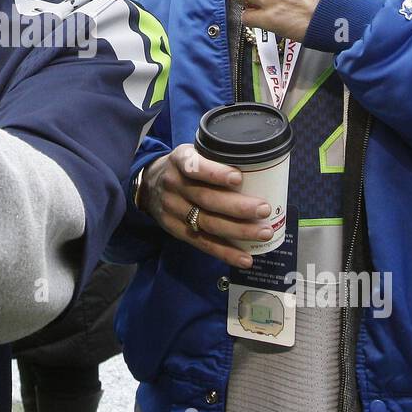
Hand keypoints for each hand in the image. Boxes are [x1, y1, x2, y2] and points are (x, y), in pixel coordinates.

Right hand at [140, 145, 271, 268]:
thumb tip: (257, 163)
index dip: (215, 173)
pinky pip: (203, 243)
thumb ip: (213, 157)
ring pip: (207, 223)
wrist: (148, 185)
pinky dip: (225, 253)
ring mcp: (174, 210)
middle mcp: (174, 185)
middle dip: (237, 206)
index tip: (238, 178)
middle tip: (264, 209)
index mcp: (179, 161)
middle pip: (206, 199)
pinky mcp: (176, 230)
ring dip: (238, 230)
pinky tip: (245, 258)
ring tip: (263, 232)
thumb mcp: (191, 152)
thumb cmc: (182, 168)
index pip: (194, 166)